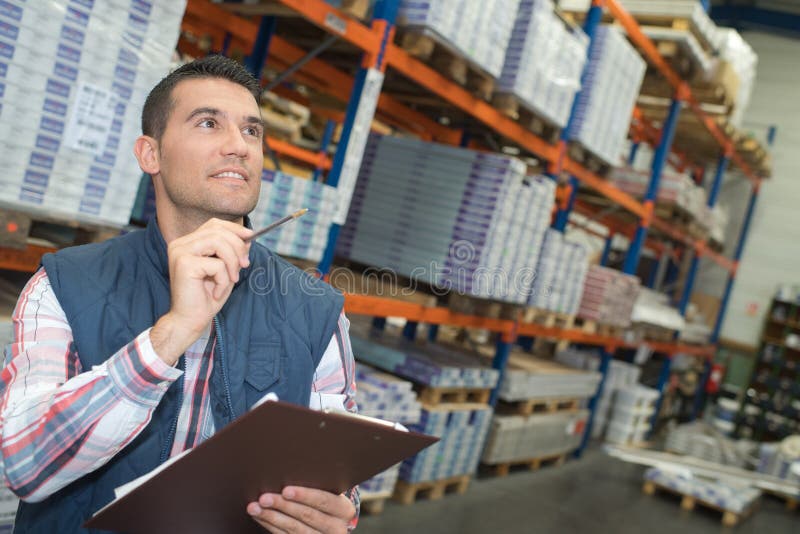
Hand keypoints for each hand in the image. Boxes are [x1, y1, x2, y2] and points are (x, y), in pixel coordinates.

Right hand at [151, 218, 252, 364]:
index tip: (251, 237)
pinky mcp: (184, 264)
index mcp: (187, 243)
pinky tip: (216, 292)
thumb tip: (247, 239)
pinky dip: (223, 279)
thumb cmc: (206, 298)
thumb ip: (233, 253)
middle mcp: (180, 244)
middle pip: (217, 230)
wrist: (190, 321)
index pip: (213, 224)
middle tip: (245, 264)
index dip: (234, 229)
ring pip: (218, 242)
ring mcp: (180, 252)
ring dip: (232, 263)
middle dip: (238, 246)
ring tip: (232, 280)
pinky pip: (216, 264)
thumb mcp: (225, 271)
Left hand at [247, 486, 355, 533]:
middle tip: (264, 498)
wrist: (328, 525)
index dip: (305, 496)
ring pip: (294, 529)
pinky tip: (261, 516)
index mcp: (344, 510)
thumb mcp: (328, 492)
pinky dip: (271, 525)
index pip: (324, 501)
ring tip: (255, 507)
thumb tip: (287, 470)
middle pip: (307, 515)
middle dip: (283, 506)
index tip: (286, 490)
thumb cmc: (324, 499)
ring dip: (271, 517)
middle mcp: (337, 528)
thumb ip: (317, 484)